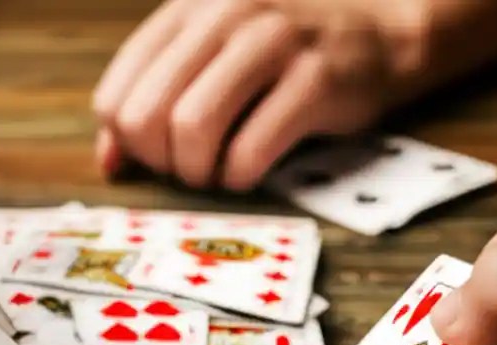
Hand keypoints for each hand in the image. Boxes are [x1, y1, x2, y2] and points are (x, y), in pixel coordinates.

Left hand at [92, 0, 407, 190]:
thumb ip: (156, 92)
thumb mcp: (214, 50)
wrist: (387, 26)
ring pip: (192, 128)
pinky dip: (239, 176)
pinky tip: (248, 172)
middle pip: (147, 115)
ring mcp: (273, 43)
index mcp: (189, 7)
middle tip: (187, 168)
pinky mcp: (316, 81)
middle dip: (160, 161)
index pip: (116, 94)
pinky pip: (250, 150)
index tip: (156, 154)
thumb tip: (109, 161)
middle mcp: (226, 15)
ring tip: (216, 173)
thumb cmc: (289, 48)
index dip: (126, 142)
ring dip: (197, 171)